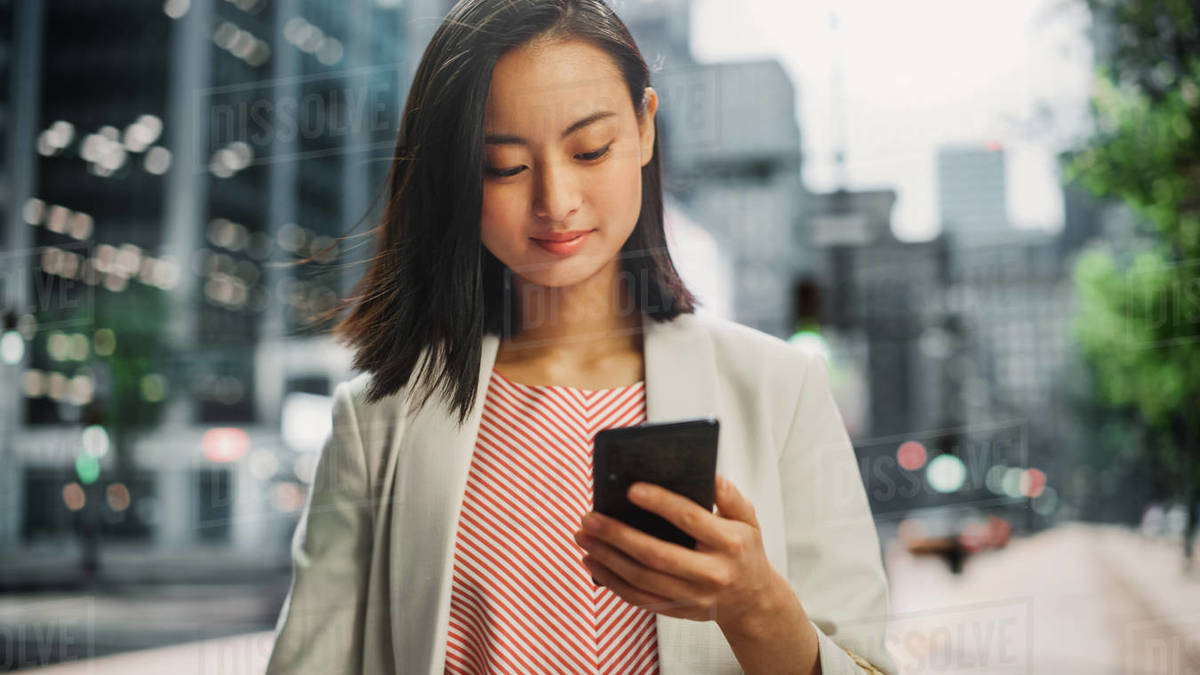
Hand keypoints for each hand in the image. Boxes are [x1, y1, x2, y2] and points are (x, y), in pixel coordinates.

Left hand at [573, 473, 796, 633]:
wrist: (754, 602)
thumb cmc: (744, 549)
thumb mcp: (748, 519)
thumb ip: (729, 496)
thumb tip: (707, 475)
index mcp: (730, 543)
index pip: (690, 519)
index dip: (660, 503)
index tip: (630, 489)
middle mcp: (712, 574)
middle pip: (657, 554)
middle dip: (618, 535)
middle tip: (589, 517)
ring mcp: (694, 597)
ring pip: (642, 579)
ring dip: (606, 558)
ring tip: (583, 536)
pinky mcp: (678, 611)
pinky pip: (639, 598)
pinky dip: (612, 581)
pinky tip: (593, 562)